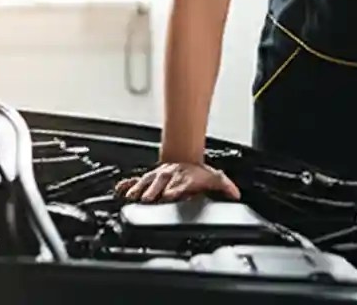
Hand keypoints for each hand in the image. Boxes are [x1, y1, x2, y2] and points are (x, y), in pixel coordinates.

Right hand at [114, 161, 240, 202]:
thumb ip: (225, 187)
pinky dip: (126, 185)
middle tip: (147, 199)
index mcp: (183, 181)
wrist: (184, 157)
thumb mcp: (213, 178)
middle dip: (154, 193)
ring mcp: (156, 178)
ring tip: (131, 197)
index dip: (174, 192)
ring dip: (139, 189)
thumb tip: (236, 194)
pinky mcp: (146, 178)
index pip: (178, 187)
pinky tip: (119, 189)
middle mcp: (168, 179)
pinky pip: (134, 180)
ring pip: (145, 182)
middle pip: (159, 186)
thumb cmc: (196, 173)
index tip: (169, 196)